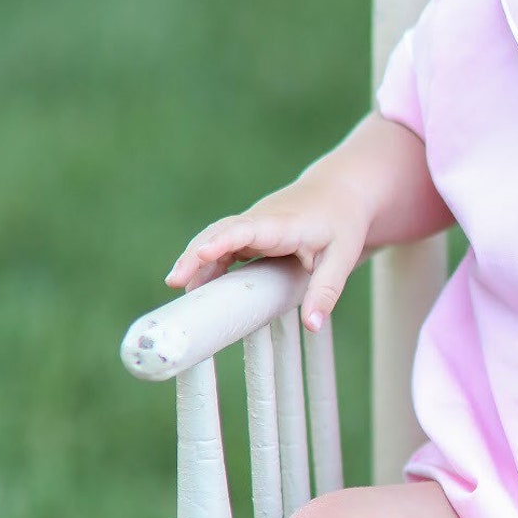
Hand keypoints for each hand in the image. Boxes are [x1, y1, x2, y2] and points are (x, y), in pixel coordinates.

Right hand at [166, 180, 366, 332]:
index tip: (202, 253)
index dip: (224, 240)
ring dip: (195, 260)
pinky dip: (206, 263)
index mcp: (283, 223)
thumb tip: (312, 325)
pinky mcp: (248, 233)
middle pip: (221, 232)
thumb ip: (326, 291)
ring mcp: (251, 225)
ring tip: (177, 287)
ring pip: (215, 238)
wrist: (338, 191)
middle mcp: (261, 220)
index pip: (247, 229)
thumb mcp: (342, 257)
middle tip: (175, 280)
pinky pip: (221, 246)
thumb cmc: (342, 223)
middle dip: (196, 254)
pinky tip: (194, 286)